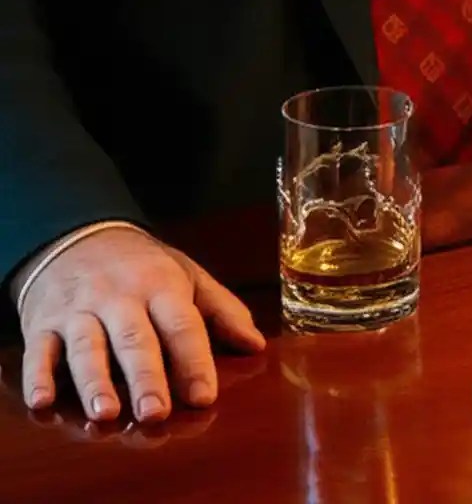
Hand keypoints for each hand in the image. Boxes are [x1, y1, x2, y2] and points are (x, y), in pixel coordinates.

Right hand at [14, 228, 265, 422]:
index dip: (194, 361)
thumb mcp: (189, 276)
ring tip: (106, 413)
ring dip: (94, 381)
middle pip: (134, 340)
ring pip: (87, 346)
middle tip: (155, 412)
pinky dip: (38, 376)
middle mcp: (119, 299)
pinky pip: (38, 350)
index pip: (182, 325)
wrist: (78, 236)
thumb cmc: (143, 266)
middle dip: (145, 377)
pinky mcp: (44, 323)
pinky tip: (42, 401)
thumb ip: (223, 311)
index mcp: (161, 288)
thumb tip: (255, 345)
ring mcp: (79, 311)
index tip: (204, 397)